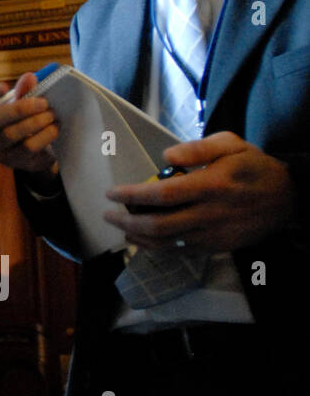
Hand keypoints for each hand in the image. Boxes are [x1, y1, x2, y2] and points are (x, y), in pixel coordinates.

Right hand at [0, 72, 60, 178]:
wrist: (30, 146)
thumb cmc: (20, 117)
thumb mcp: (20, 101)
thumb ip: (23, 89)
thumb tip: (30, 78)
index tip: (5, 88)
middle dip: (20, 109)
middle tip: (44, 103)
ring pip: (11, 135)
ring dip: (35, 123)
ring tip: (52, 115)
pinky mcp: (12, 161)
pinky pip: (28, 149)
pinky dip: (44, 137)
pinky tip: (54, 128)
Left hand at [105, 132, 295, 251]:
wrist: (288, 198)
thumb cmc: (253, 166)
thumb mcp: (231, 144)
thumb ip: (198, 148)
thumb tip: (166, 157)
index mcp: (212, 185)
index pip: (163, 194)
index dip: (132, 195)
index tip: (111, 193)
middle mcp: (211, 213)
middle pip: (159, 225)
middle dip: (127, 221)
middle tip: (107, 214)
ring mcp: (215, 235)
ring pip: (167, 243)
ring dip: (138, 237)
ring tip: (121, 226)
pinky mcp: (218, 247)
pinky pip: (181, 251)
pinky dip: (156, 247)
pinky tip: (143, 238)